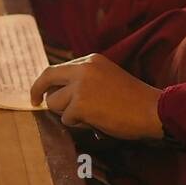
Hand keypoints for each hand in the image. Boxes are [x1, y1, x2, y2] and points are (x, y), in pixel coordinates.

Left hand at [30, 54, 164, 139]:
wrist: (152, 109)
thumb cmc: (133, 99)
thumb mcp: (107, 77)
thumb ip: (85, 80)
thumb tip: (58, 93)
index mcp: (91, 60)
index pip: (58, 68)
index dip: (47, 81)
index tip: (40, 91)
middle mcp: (83, 68)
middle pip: (47, 77)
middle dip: (37, 90)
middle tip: (34, 102)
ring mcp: (80, 85)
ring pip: (54, 103)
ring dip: (67, 114)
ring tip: (89, 116)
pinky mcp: (80, 104)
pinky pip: (66, 118)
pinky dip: (77, 124)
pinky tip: (96, 121)